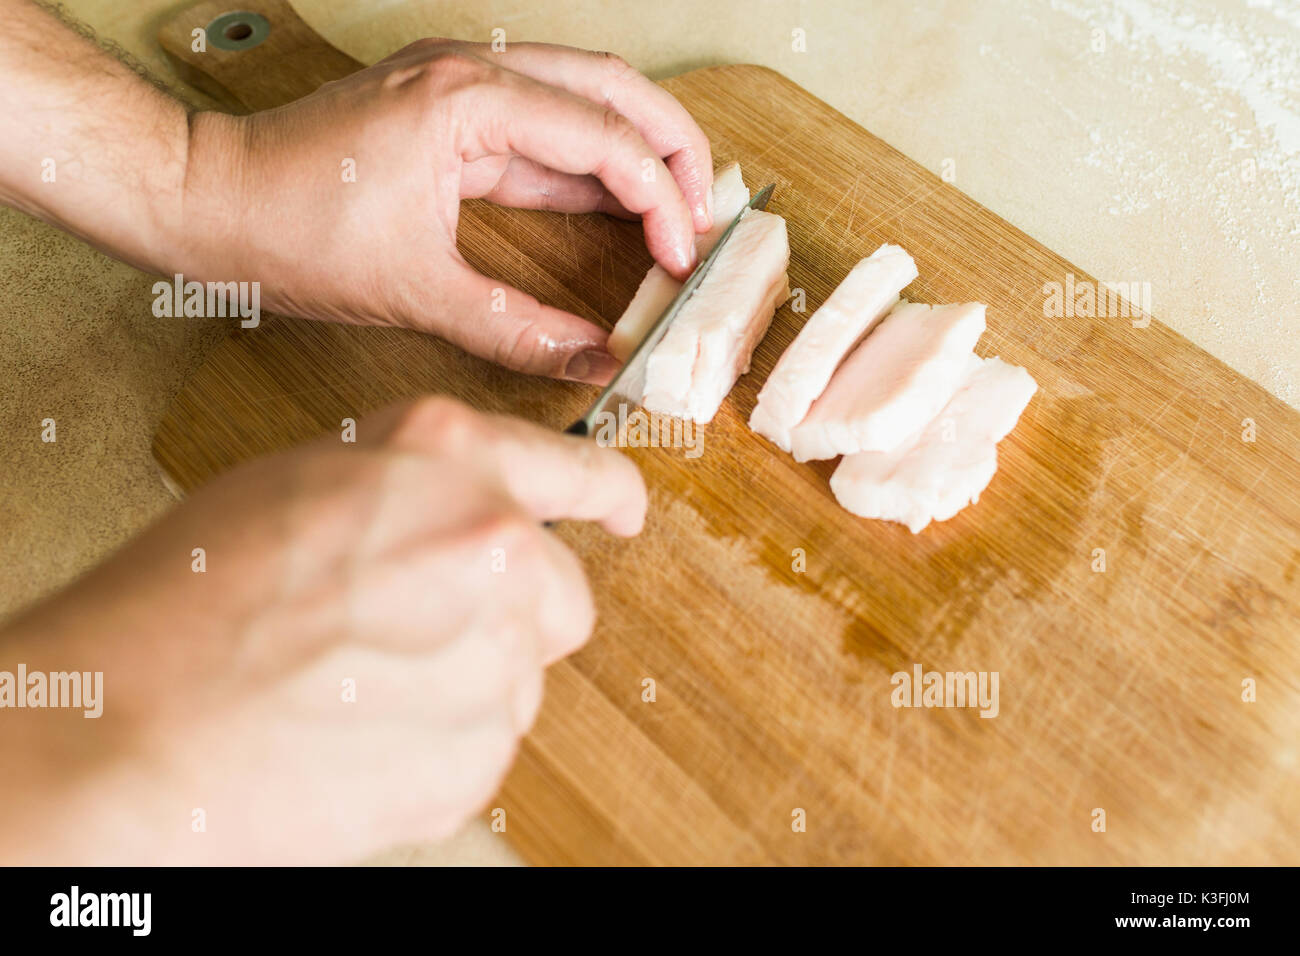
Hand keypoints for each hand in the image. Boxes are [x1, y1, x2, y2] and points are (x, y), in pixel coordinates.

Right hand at [0, 397, 645, 863]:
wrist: (131, 731)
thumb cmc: (187, 603)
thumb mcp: (304, 485)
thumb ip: (413, 485)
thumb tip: (464, 507)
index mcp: (447, 460)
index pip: (580, 473)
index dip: (609, 497)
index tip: (621, 513)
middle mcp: (492, 545)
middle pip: (561, 593)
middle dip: (513, 612)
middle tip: (420, 631)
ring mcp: (495, 654)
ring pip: (523, 672)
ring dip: (469, 679)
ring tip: (363, 685)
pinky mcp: (480, 752)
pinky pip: (488, 740)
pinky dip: (443, 739)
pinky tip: (363, 731)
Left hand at [178, 39, 715, 383]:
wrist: (203, 201)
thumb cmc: (284, 230)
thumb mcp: (413, 293)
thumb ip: (516, 328)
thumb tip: (590, 362)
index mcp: (468, 102)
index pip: (603, 137)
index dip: (661, 201)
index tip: (686, 259)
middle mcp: (471, 73)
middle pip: (613, 87)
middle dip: (676, 147)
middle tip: (714, 212)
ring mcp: (459, 86)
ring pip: (584, 96)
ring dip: (639, 148)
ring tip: (682, 207)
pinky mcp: (448, 112)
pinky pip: (542, 128)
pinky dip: (589, 164)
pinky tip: (616, 207)